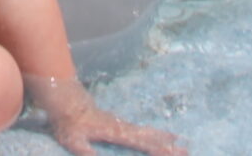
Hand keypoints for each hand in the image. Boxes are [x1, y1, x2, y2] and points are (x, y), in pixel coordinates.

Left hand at [28, 75, 186, 155]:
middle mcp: (122, 127)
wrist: (65, 99)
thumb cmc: (68, 122)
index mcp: (115, 132)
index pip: (140, 143)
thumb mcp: (73, 141)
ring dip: (163, 138)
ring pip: (146, 132)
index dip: (157, 149)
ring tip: (179, 142)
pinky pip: (140, 131)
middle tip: (186, 150)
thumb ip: (86, 153)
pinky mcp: (118, 124)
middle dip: (167, 145)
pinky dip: (154, 134)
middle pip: (149, 137)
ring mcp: (121, 124)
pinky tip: (158, 135)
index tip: (173, 153)